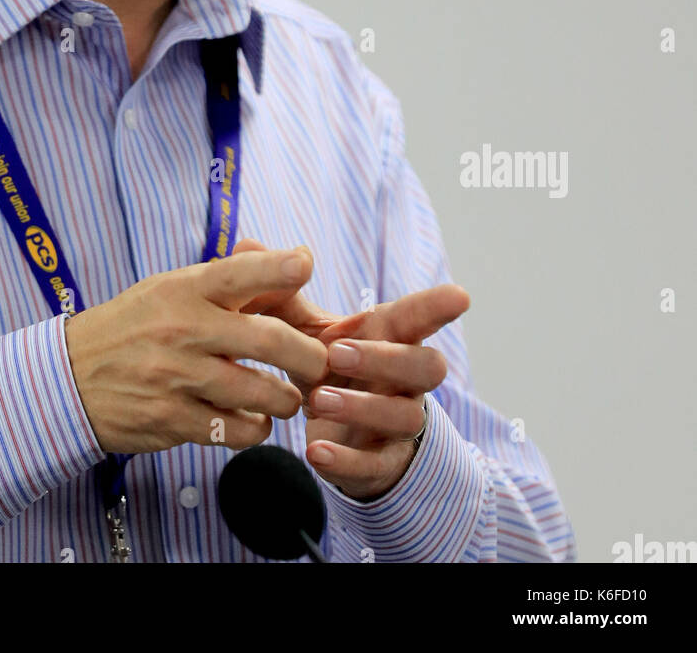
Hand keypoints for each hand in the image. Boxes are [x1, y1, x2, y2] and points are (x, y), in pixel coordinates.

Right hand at [64, 248, 328, 454]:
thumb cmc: (131, 327)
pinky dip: (255, 428)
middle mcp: (185, 329)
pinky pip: (237, 430)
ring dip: (286, 399)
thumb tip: (291, 260)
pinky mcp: (174, 420)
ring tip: (285, 397)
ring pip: (263, 393)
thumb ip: (225, 280)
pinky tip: (252, 420)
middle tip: (320, 362)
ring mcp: (179, 377)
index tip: (305, 264)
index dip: (280, 266)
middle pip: (271, 340)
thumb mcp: (168, 289)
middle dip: (309, 355)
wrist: (70, 378)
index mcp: (185, 290)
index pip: (241, 271)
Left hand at [232, 237, 470, 500]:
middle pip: (427, 366)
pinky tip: (315, 451)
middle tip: (335, 353)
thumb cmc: (329, 366)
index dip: (438, 307)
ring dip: (362, 407)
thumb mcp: (304, 329)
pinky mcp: (381, 463)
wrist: (335, 431)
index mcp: (390, 338)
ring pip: (405, 416)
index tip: (459, 296)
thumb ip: (280, 291)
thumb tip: (247, 241)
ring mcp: (398, 423)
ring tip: (314, 400)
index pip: (418, 319)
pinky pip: (376, 465)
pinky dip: (347, 460)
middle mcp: (404, 379)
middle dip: (386, 358)